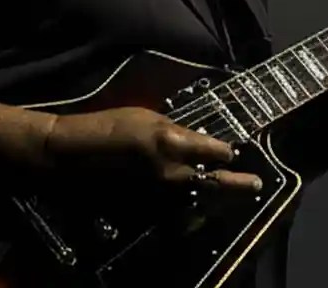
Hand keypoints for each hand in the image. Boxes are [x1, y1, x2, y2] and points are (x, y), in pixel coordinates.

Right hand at [43, 107, 262, 195]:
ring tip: (230, 192)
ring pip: (198, 199)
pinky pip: (175, 209)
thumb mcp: (145, 116)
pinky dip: (186, 204)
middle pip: (216, 183)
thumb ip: (176, 131)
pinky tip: (188, 199)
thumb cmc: (108, 127)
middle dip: (239, 184)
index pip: (215, 152)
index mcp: (172, 144)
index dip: (226, 152)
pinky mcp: (146, 211)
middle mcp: (172, 174)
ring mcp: (159, 196)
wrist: (71, 157)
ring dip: (214, 196)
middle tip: (256, 185)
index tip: (232, 152)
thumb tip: (198, 141)